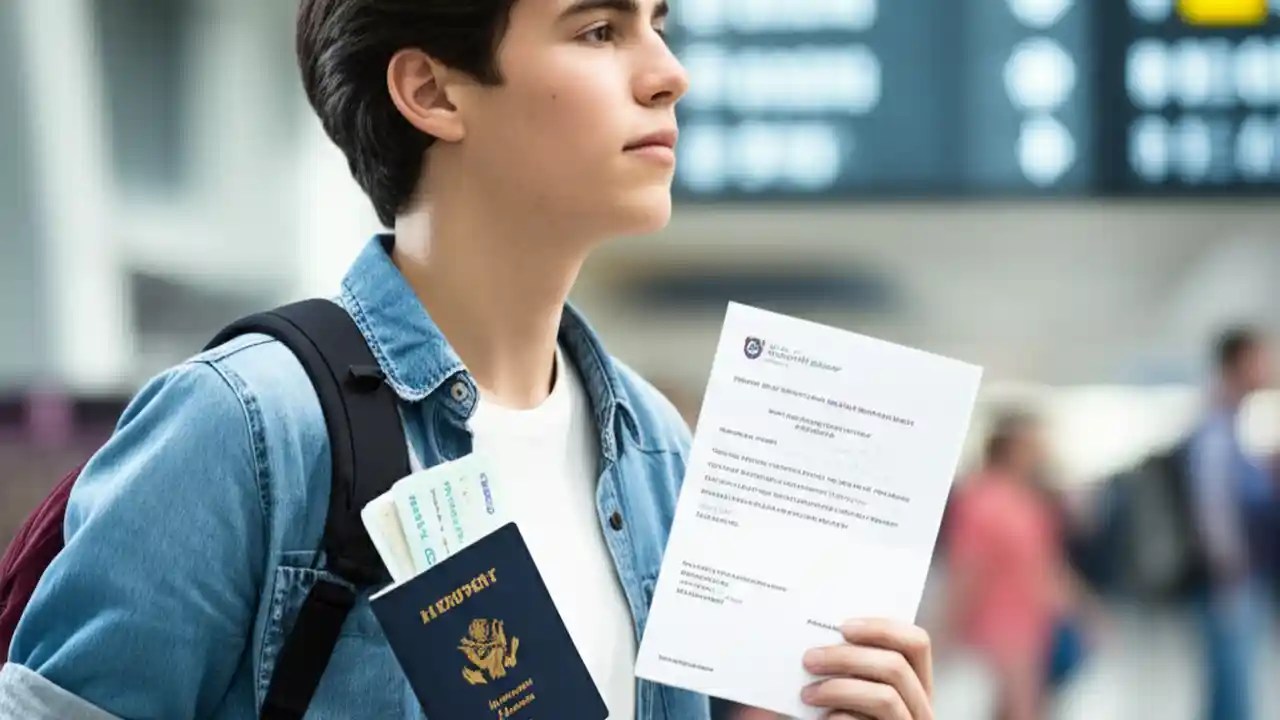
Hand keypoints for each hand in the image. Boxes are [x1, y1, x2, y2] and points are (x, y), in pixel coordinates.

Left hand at [800, 618, 933, 719]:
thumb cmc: (838, 716)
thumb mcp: (853, 688)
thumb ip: (851, 666)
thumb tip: (822, 635)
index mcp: (915, 684)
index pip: (917, 643)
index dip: (882, 628)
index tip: (843, 627)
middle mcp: (921, 708)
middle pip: (896, 667)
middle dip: (847, 658)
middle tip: (808, 659)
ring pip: (885, 698)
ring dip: (838, 689)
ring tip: (807, 693)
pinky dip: (841, 718)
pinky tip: (823, 718)